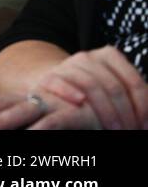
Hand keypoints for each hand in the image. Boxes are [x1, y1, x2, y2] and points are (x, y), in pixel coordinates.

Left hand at [0, 90, 100, 129]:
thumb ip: (15, 119)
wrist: (103, 96)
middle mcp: (28, 100)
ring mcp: (47, 105)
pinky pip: (52, 124)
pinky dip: (41, 130)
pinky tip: (30, 137)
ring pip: (17, 114)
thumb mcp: (37, 116)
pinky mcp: (70, 114)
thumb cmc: (67, 110)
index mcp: (17, 101)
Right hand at [30, 46, 147, 129]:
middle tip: (130, 130)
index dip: (142, 105)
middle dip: (125, 113)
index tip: (145, 124)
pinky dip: (69, 92)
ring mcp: (68, 66)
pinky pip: (59, 82)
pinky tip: (79, 103)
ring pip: (90, 84)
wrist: (54, 81)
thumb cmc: (90, 89)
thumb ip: (129, 94)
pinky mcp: (49, 76)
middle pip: (113, 86)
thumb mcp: (111, 85)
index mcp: (109, 56)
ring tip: (113, 128)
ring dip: (105, 111)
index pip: (133, 81)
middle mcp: (88, 57)